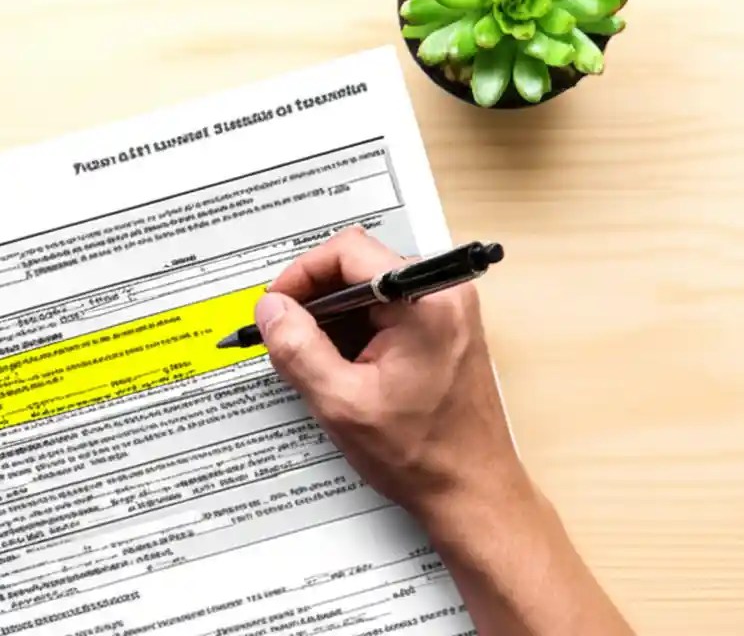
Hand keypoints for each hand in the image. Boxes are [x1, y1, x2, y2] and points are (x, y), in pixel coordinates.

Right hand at [255, 227, 526, 527]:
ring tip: (319, 364)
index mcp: (426, 303)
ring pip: (370, 289)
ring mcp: (448, 311)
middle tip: (288, 336)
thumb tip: (271, 311)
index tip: (278, 305)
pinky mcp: (444, 329)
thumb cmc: (424, 456)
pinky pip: (387, 310)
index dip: (302, 274)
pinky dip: (356, 332)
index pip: (348, 251)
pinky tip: (344, 369)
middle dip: (316, 300)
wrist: (472, 492)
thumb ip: (298, 349)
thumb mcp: (341, 403)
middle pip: (359, 265)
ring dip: (335, 319)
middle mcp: (445, 295)